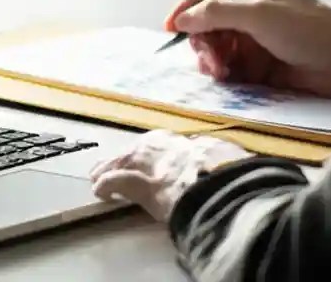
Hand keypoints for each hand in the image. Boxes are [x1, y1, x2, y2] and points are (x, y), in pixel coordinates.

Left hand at [89, 130, 252, 221]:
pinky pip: (115, 181)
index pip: (159, 143)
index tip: (149, 159)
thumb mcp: (224, 154)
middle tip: (113, 165)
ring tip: (98, 177)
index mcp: (181, 139)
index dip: (151, 153)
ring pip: (119, 161)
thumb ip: (220, 156)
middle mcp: (159, 144)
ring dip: (107, 169)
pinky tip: (100, 192)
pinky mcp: (136, 182)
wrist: (216, 176)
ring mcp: (144, 161)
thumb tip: (233, 160)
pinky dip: (106, 186)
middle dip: (123, 158)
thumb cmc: (225, 166)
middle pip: (134, 150)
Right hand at [164, 0, 330, 100]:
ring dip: (212, 60)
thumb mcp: (261, 14)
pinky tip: (232, 80)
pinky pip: (231, 70)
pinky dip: (225, 75)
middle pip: (208, 23)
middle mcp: (253, 12)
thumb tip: (182, 20)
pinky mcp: (262, 68)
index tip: (171, 30)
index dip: (187, 8)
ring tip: (223, 72)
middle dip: (202, 40)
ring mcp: (257, 41)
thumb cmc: (311, 31)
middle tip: (211, 59)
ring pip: (216, 49)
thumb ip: (218, 13)